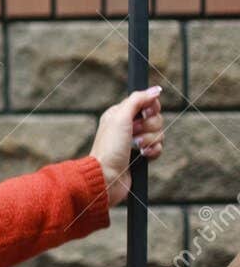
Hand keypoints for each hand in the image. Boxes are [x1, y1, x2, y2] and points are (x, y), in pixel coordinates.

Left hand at [90, 85, 165, 205]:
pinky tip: (144, 155)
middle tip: (135, 133)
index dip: (150, 108)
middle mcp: (127, 126)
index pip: (146, 102)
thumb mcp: (120, 117)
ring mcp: (135, 141)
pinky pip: (159, 148)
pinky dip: (153, 151)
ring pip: (159, 133)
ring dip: (151, 140)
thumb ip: (137, 100)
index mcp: (120, 114)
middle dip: (150, 127)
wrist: (107, 176)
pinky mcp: (141, 155)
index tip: (145, 114)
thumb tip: (155, 90)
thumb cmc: (109, 147)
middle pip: (155, 118)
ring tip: (138, 147)